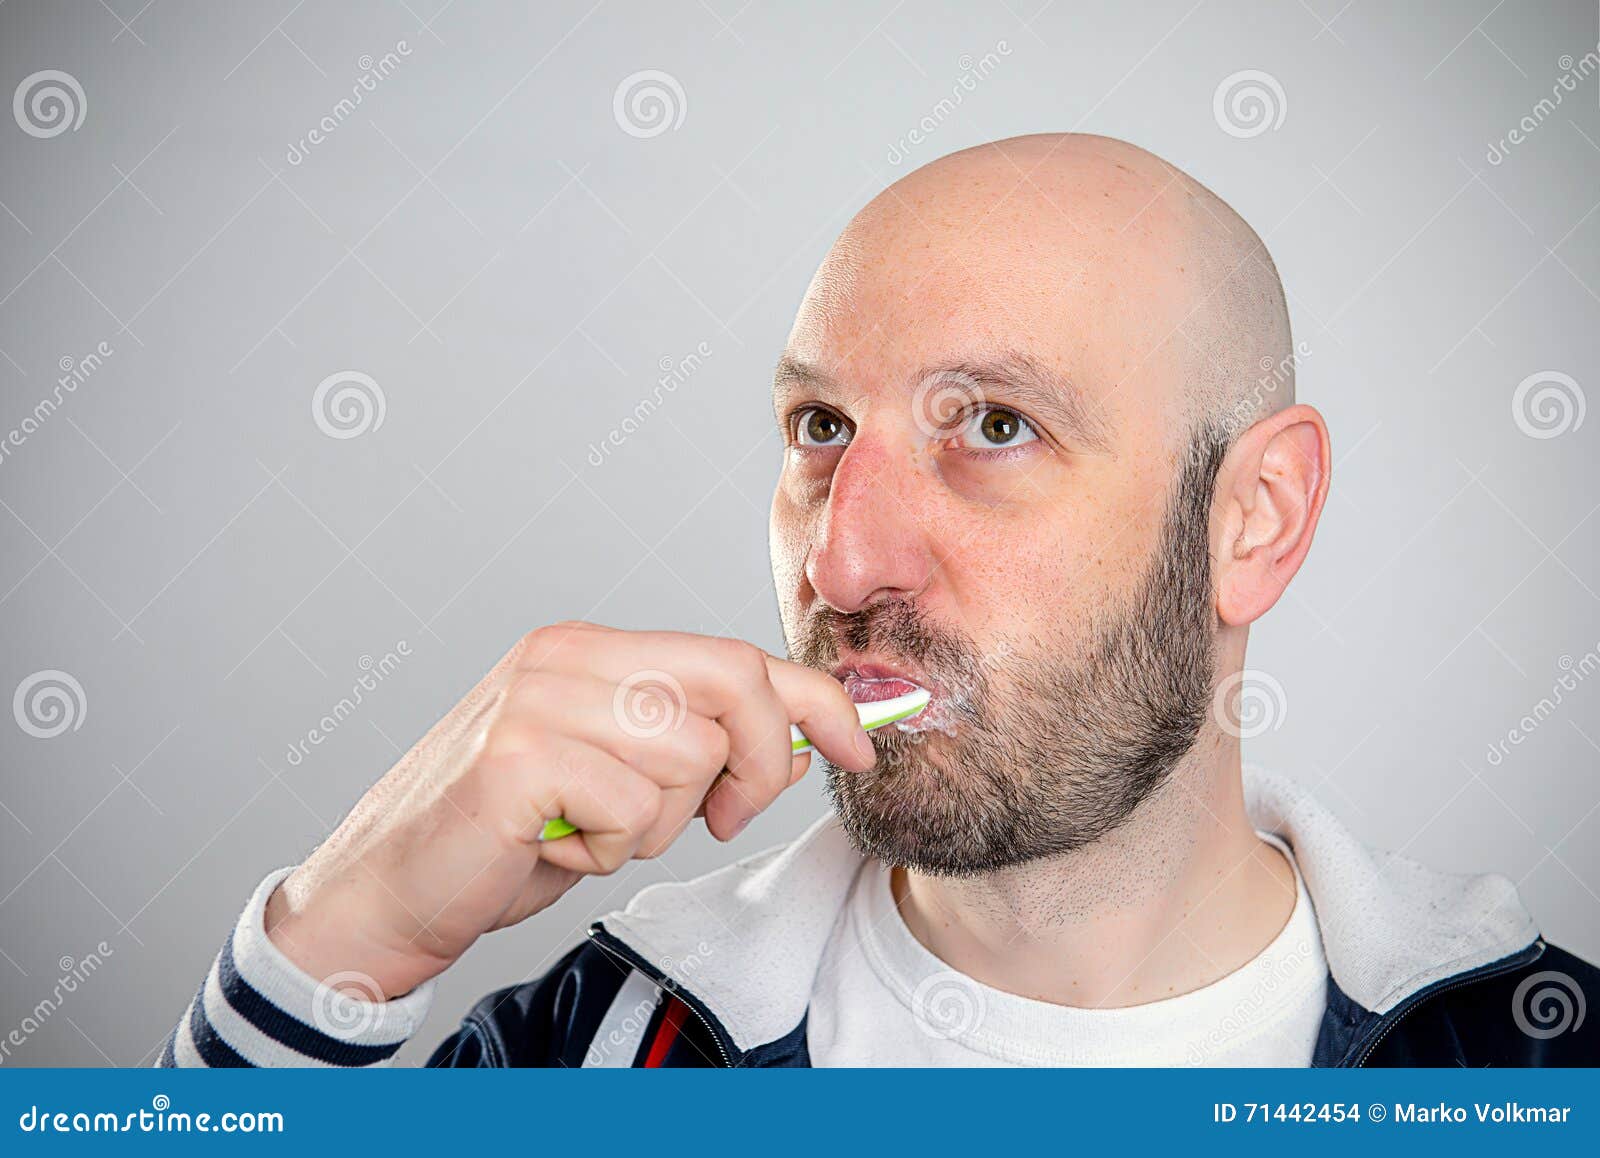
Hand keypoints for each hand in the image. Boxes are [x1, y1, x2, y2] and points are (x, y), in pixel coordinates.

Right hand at [263, 622, 872, 999]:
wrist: (384, 892)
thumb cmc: (504, 837)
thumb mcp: (617, 780)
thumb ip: (693, 748)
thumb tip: (799, 738)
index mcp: (592, 648)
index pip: (736, 654)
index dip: (815, 701)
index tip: (859, 747)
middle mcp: (566, 655)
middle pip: (732, 685)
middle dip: (754, 765)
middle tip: (722, 817)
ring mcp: (538, 698)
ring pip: (688, 756)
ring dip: (656, 823)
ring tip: (590, 831)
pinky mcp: (518, 757)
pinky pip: (632, 808)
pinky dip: (608, 849)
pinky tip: (557, 847)